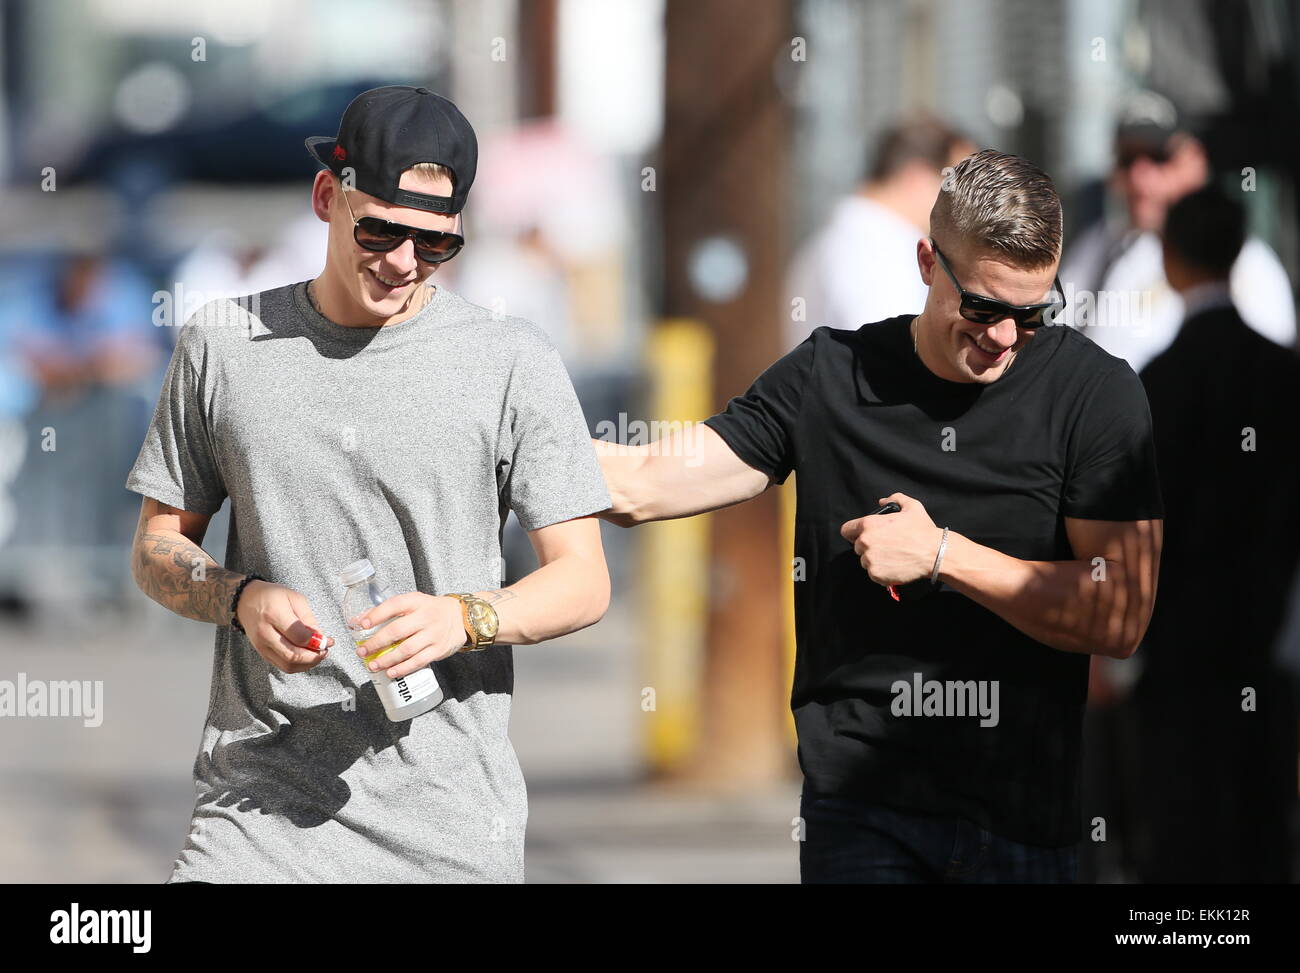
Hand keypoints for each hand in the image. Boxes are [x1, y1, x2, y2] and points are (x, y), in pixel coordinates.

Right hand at [236, 580, 334, 673]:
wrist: (246, 600)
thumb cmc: (273, 596)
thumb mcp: (295, 599)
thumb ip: (309, 619)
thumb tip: (321, 639)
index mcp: (273, 614)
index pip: (299, 637)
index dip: (318, 642)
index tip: (328, 641)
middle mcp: (264, 633)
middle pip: (293, 656)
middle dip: (314, 657)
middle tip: (325, 650)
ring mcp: (261, 646)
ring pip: (288, 665)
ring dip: (307, 664)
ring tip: (317, 654)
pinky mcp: (261, 653)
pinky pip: (282, 666)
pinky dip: (298, 665)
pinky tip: (306, 656)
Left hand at [348, 592, 467, 679]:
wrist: (461, 617)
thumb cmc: (431, 610)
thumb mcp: (413, 603)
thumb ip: (388, 611)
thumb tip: (357, 622)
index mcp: (416, 602)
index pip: (394, 605)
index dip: (376, 615)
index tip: (361, 624)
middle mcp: (425, 617)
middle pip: (397, 631)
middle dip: (376, 643)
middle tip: (362, 651)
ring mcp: (433, 634)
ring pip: (406, 649)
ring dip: (387, 659)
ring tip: (373, 665)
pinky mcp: (438, 649)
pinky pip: (418, 661)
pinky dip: (403, 668)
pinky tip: (391, 672)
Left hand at [840, 493, 942, 587]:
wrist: (935, 553)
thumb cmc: (923, 531)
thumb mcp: (912, 507)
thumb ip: (895, 498)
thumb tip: (883, 500)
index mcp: (868, 524)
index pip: (846, 530)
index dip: (854, 533)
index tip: (862, 536)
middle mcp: (865, 542)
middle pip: (857, 546)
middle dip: (869, 547)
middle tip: (886, 546)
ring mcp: (870, 560)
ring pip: (865, 561)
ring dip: (875, 560)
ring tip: (893, 556)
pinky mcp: (876, 575)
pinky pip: (873, 574)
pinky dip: (882, 572)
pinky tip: (895, 566)